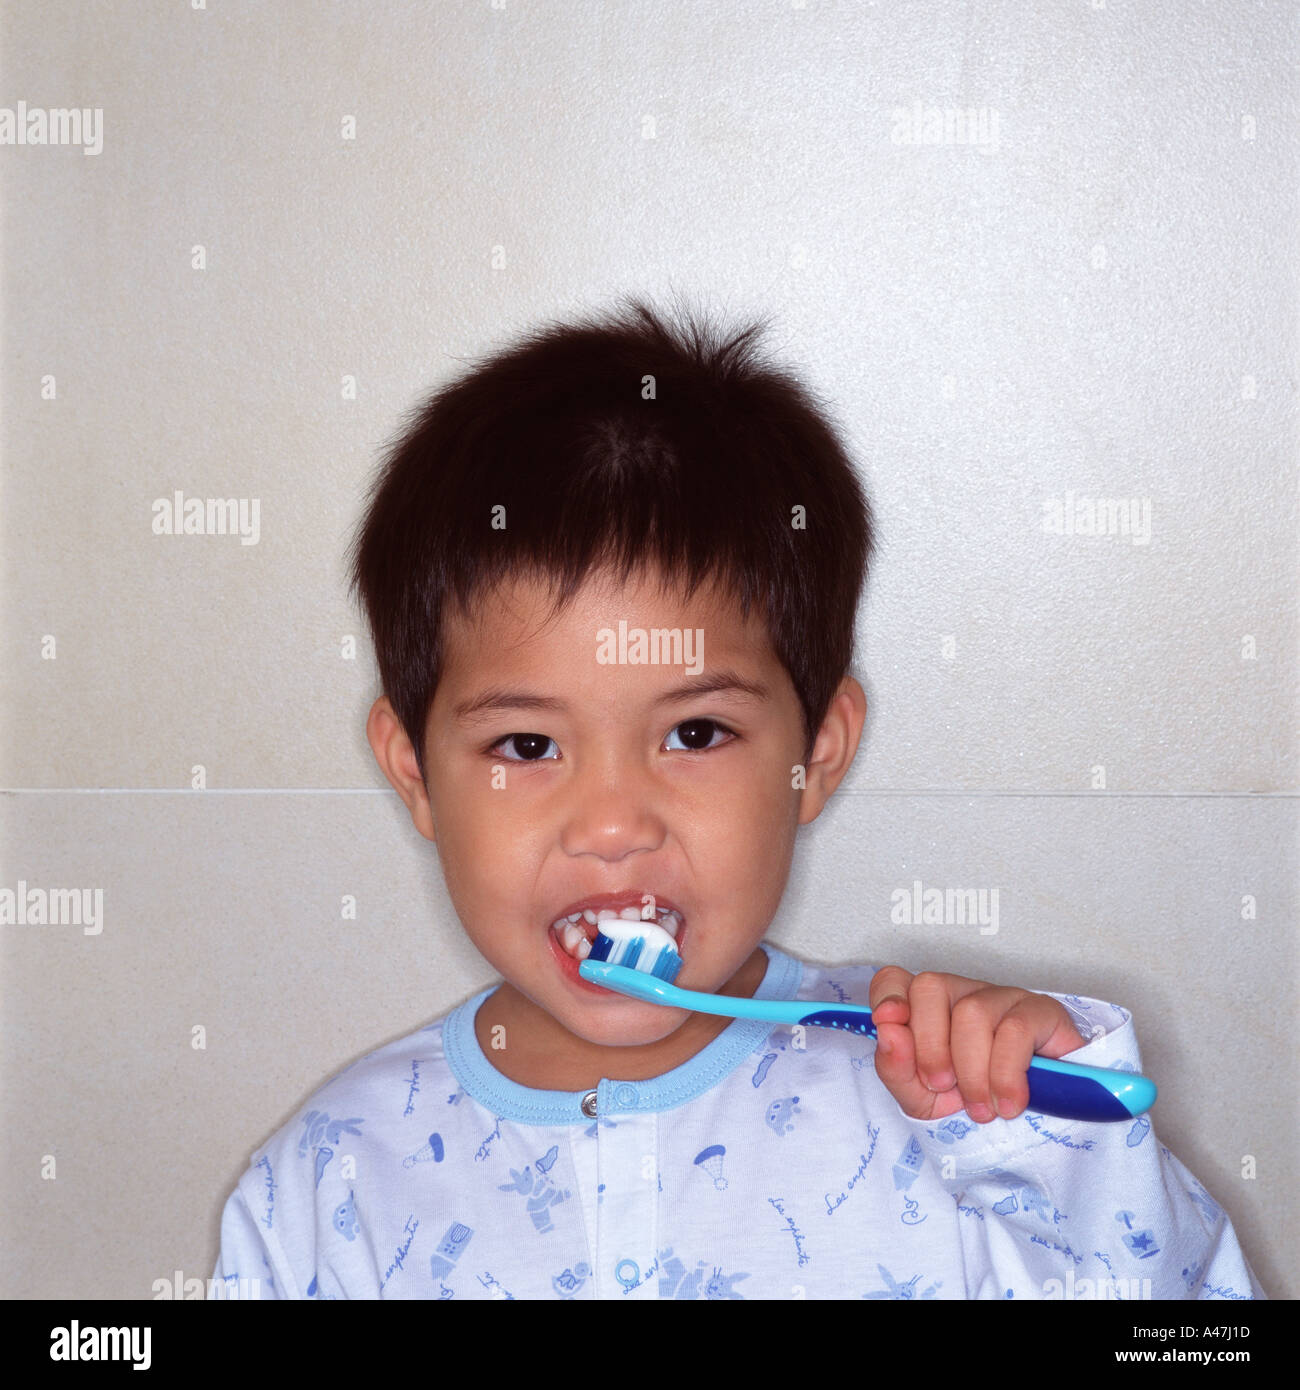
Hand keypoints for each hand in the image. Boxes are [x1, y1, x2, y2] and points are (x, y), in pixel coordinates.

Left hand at [868, 966, 1086, 1122]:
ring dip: (972, 1071)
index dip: (888, 996)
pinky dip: (1005, 1075)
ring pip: (973, 1012)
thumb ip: (896, 1066)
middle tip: (943, 1087)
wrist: (1031, 1129)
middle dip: (930, 1047)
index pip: (895, 979)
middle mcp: (962, 994)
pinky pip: (1015, 1029)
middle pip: (930, 987)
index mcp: (928, 1009)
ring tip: (982, 1108)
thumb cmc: (971, 1103)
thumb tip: (888, 1031)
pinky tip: (1007, 1102)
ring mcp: (1001, 997)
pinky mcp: (1040, 1012)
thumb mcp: (922, 1097)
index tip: (888, 1024)